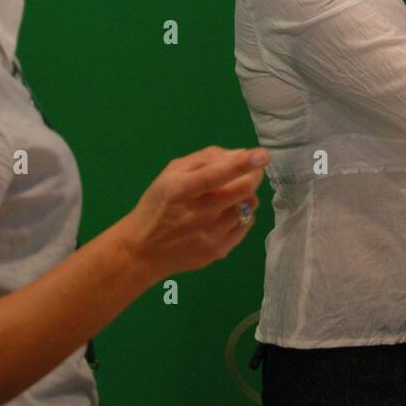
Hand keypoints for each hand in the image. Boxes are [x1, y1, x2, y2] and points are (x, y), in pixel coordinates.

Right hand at [120, 146, 270, 280]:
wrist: (143, 250)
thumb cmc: (159, 204)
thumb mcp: (171, 173)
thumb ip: (206, 158)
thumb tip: (241, 153)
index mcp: (179, 190)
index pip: (214, 176)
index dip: (240, 164)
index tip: (262, 155)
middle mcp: (195, 214)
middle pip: (240, 191)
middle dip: (254, 176)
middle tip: (253, 170)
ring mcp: (208, 235)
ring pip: (247, 207)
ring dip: (247, 196)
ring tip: (230, 196)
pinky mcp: (218, 251)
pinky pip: (245, 225)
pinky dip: (242, 214)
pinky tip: (226, 214)